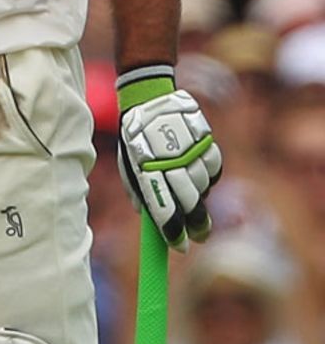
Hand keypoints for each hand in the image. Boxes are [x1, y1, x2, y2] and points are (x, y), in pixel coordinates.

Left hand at [116, 67, 222, 250]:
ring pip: (203, 187)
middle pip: (190, 203)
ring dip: (200, 198)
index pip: (164, 210)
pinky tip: (200, 175)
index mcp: (146, 170)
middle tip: (200, 237)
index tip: (179, 246)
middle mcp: (170, 162)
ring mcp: (190, 151)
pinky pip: (214, 168)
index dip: (173, 232)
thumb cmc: (135, 137)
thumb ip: (138, 190)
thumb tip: (148, 217)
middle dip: (196, 225)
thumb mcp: (129, 163)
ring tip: (193, 198)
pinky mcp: (205, 140)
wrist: (149, 97)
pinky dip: (209, 176)